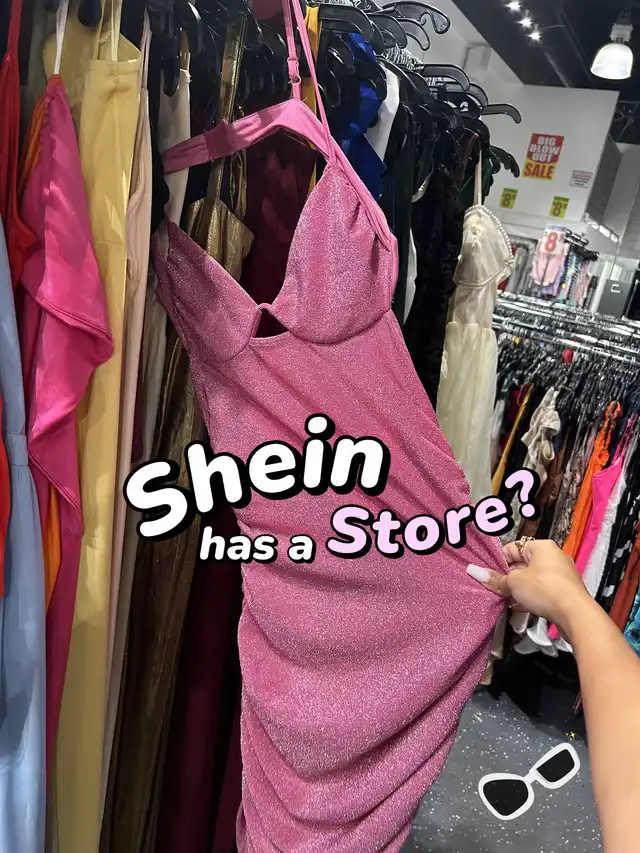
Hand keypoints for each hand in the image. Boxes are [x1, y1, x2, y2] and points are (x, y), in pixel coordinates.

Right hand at [467, 539, 594, 638]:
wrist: (576, 614)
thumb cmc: (544, 589)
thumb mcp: (514, 583)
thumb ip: (495, 578)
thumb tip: (474, 571)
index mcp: (541, 546)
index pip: (513, 548)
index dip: (498, 561)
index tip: (488, 573)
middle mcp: (553, 557)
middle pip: (522, 565)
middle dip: (507, 578)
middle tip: (494, 589)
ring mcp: (560, 575)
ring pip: (532, 580)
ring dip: (518, 590)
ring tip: (505, 600)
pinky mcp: (565, 592)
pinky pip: (542, 591)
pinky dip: (530, 598)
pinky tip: (519, 609)